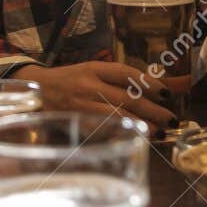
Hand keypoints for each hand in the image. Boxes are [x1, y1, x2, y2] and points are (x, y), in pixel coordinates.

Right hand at [21, 61, 175, 129]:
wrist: (34, 91)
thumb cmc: (70, 81)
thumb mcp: (94, 72)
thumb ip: (126, 80)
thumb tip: (168, 84)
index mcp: (93, 68)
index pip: (126, 73)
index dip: (149, 83)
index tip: (166, 94)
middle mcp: (87, 85)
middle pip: (126, 97)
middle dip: (153, 110)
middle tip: (172, 119)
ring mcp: (80, 105)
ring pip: (117, 115)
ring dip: (142, 125)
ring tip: (160, 132)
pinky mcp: (76, 123)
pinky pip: (103, 130)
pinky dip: (122, 134)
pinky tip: (137, 138)